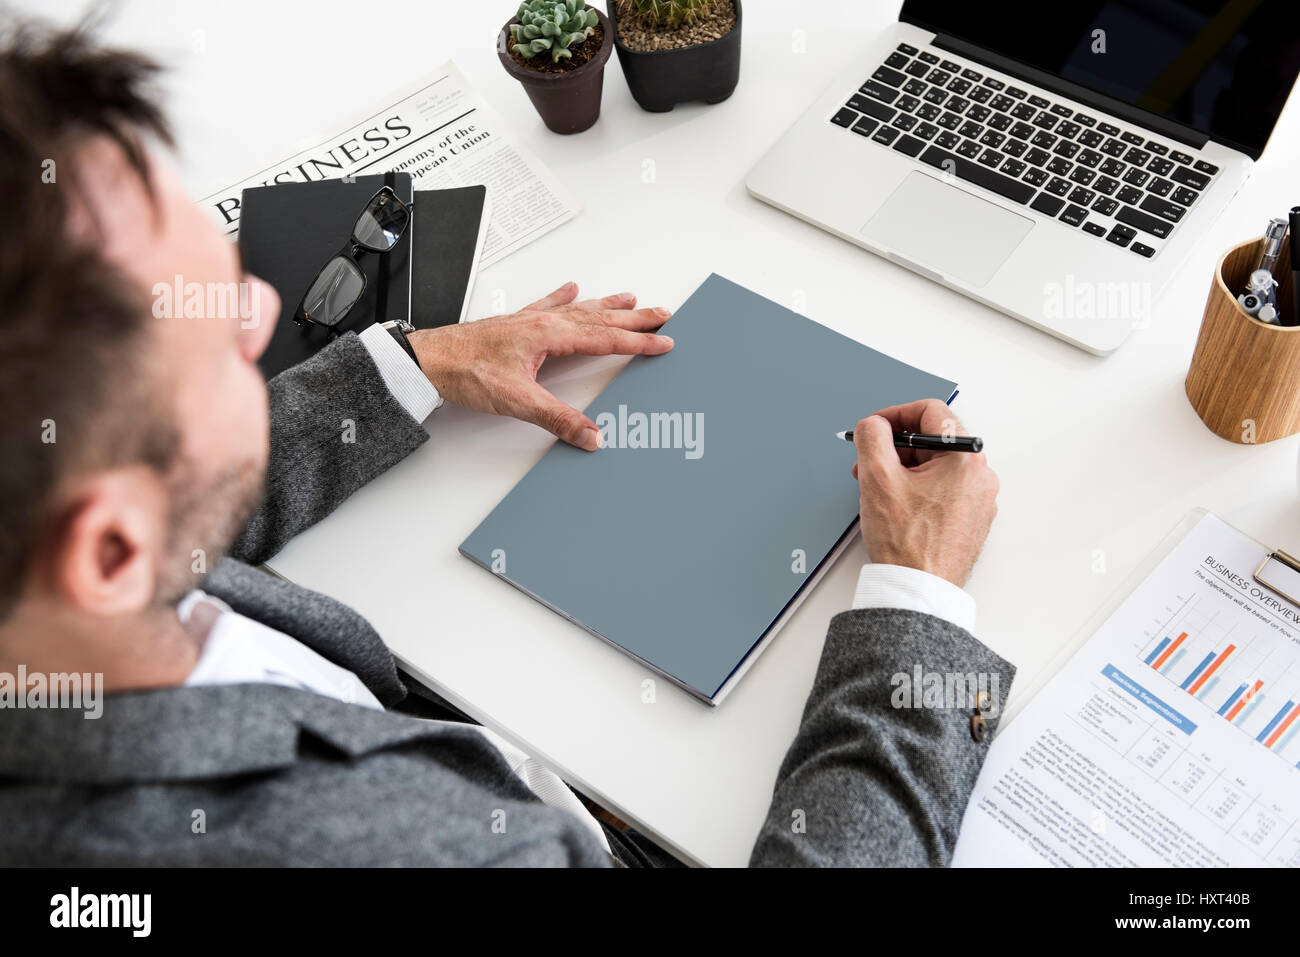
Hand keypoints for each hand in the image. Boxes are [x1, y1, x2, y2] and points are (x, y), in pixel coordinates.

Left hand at [407, 282, 672, 449]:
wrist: (430, 359)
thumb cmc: (465, 371)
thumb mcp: (517, 400)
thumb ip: (557, 419)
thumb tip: (590, 435)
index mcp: (550, 335)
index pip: (605, 340)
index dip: (638, 344)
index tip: (664, 342)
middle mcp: (543, 322)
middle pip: (600, 319)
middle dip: (635, 319)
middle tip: (663, 314)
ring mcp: (530, 321)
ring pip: (579, 309)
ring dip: (608, 305)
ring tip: (631, 300)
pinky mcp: (515, 324)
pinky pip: (548, 304)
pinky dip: (563, 296)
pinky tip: (571, 288)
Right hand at [851, 399, 997, 587]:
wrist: (920, 591)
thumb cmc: (907, 544)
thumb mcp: (878, 478)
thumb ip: (872, 437)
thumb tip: (873, 424)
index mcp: (966, 458)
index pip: (931, 412)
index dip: (895, 414)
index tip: (874, 427)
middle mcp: (980, 476)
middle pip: (932, 441)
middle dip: (894, 447)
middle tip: (867, 463)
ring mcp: (978, 500)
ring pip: (935, 466)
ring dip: (902, 470)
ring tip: (876, 489)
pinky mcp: (970, 519)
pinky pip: (942, 490)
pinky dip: (916, 489)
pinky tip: (894, 506)